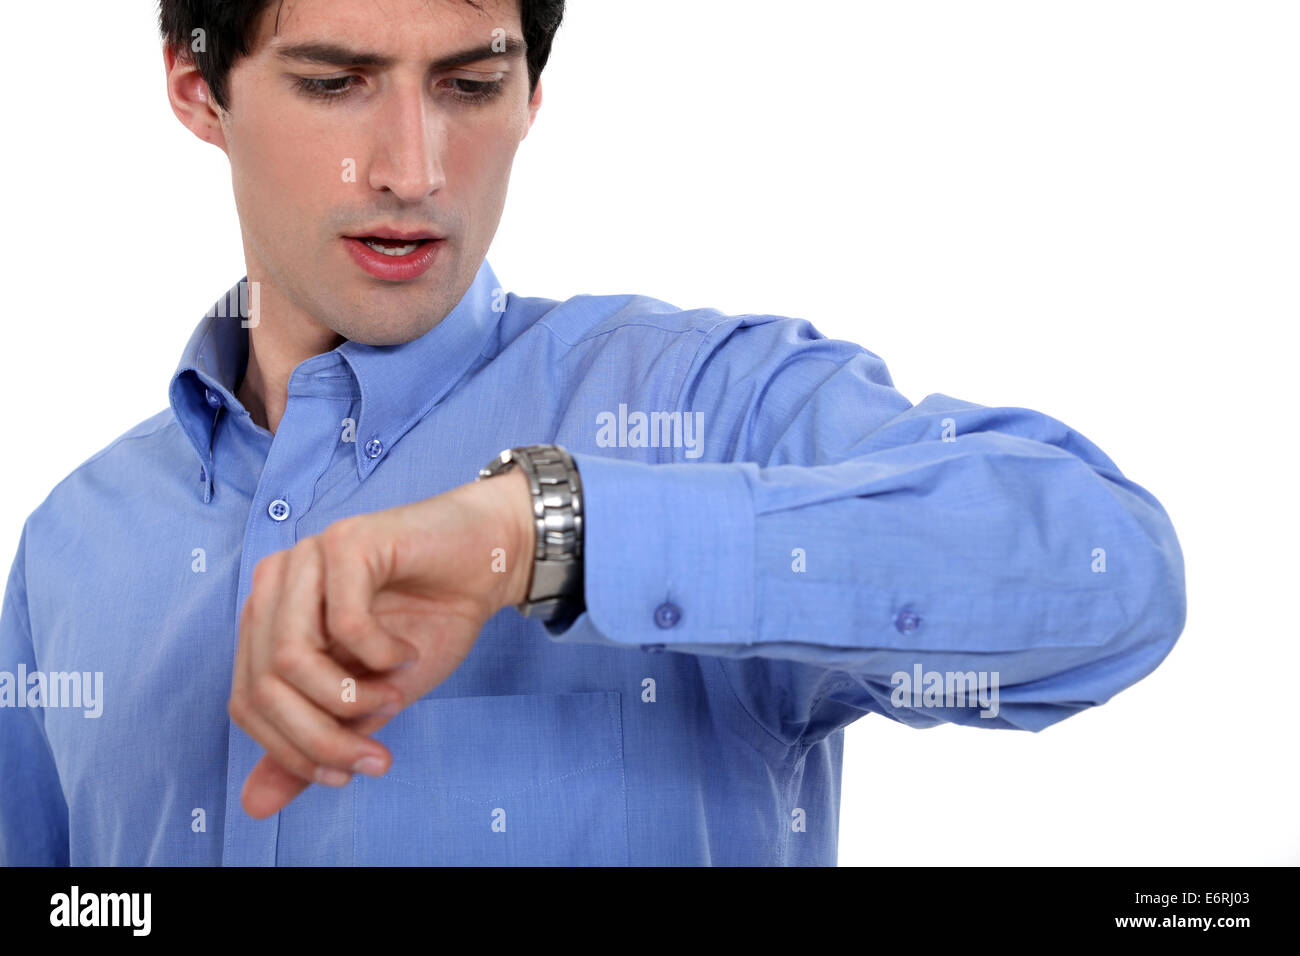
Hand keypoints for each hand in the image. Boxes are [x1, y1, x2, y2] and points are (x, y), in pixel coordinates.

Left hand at [229, 467, 534, 818]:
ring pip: (290, 658)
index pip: (246, 702)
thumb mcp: (370, 698)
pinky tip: (407, 653)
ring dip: (351, 698)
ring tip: (396, 697)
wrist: (490, 560)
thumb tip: (255, 806)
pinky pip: (345, 623)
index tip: (348, 774)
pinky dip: (381, 655)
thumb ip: (317, 739)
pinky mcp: (347, 542)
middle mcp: (275, 584)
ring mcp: (306, 558)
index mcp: (268, 617)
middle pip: (263, 686)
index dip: (292, 751)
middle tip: (376, 759)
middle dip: (321, 738)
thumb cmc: (431, 619)